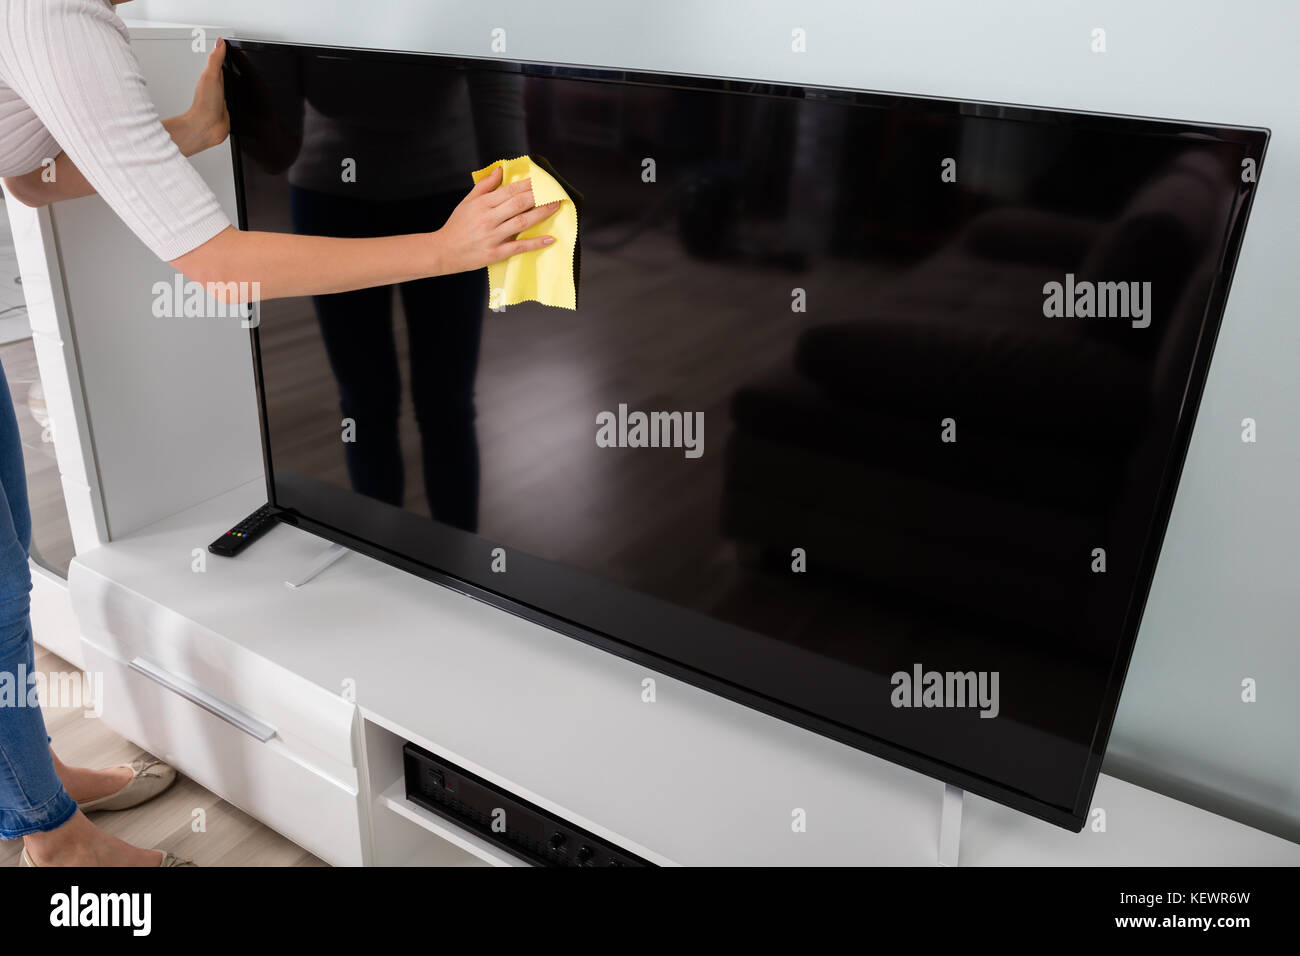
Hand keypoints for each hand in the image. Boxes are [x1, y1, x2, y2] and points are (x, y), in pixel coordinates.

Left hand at [181, 37, 229, 154]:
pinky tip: (242, 96)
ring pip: (232, 86)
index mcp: (212, 77)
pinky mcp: (230, 111)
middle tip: (235, 56)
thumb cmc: (204, 104)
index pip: (220, 61)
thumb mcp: (211, 76)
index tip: (229, 43)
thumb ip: (215, 59)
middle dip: (232, 66)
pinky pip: (237, 101)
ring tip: (240, 74)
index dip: (225, 53)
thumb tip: (220, 42)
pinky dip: (240, 98)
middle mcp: (217, 87)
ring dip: (236, 82)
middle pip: (227, 73)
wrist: (206, 127)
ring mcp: (224, 99)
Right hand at [435, 166, 560, 273]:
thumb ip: (484, 185)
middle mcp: (488, 218)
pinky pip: (519, 247)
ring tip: (555, 207)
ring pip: (522, 222)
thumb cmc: (457, 226)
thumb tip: (499, 170)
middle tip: (554, 192)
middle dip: (538, 196)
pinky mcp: (495, 253)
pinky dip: (535, 243)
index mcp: (482, 204)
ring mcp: (492, 236)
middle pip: (518, 204)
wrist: (443, 251)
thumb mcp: (467, 202)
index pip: (509, 191)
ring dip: (541, 214)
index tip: (542, 181)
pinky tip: (549, 238)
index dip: (528, 185)